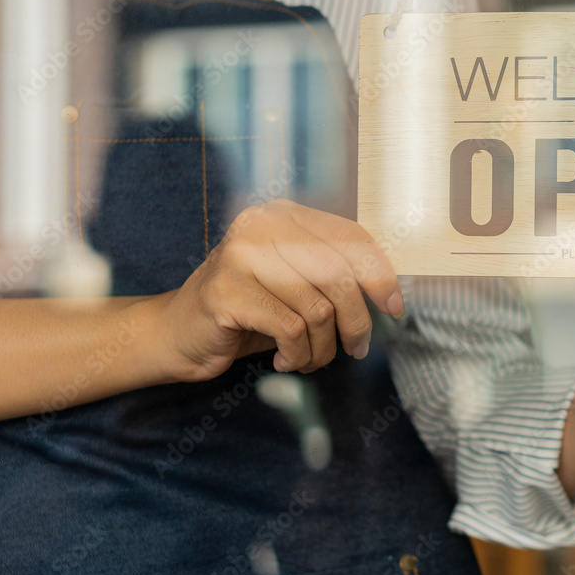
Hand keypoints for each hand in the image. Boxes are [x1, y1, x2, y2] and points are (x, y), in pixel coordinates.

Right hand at [151, 200, 402, 381]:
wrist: (179, 333)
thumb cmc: (249, 311)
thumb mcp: (296, 285)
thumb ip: (334, 275)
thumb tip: (391, 292)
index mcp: (284, 214)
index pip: (350, 237)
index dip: (380, 274)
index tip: (395, 308)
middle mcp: (261, 225)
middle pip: (338, 275)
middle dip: (356, 321)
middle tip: (356, 349)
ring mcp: (239, 256)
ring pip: (317, 309)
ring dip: (322, 347)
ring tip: (309, 358)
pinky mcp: (225, 292)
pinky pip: (290, 329)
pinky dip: (297, 354)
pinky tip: (284, 359)